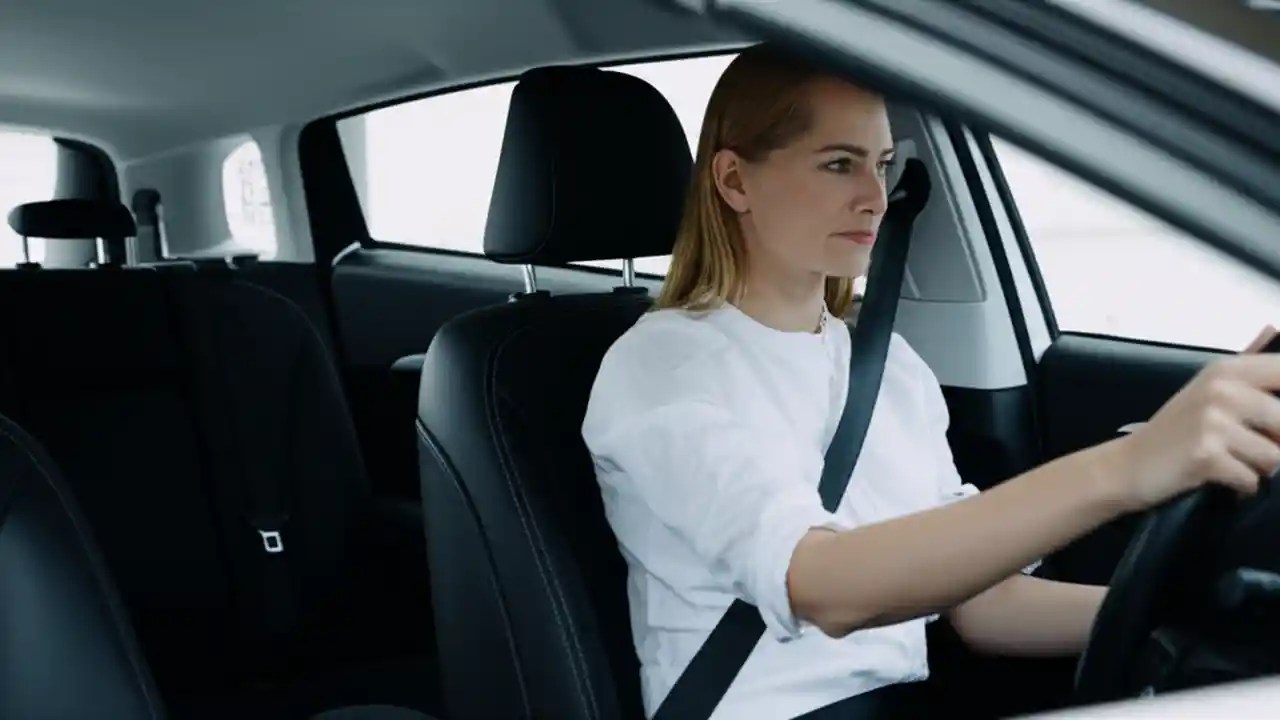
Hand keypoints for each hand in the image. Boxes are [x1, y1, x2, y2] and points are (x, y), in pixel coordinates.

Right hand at [1115, 327, 1279, 511]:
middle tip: (1246, 448)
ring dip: (1258, 469)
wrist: (1127, 465)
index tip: (1268, 420)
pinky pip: (1252, 479)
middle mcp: (1222, 389)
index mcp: (1227, 370)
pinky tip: (1219, 476)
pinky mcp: (1206, 454)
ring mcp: (1212, 422)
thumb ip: (1251, 367)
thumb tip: (1273, 327)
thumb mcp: (1210, 388)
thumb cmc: (1175, 430)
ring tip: (1232, 463)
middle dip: (1275, 444)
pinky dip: (1240, 486)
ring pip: (1274, 456)